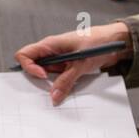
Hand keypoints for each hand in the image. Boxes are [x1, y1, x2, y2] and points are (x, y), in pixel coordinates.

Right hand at [13, 21, 131, 103]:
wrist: (113, 41)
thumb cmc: (97, 42)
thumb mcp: (81, 64)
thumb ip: (66, 81)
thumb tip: (54, 96)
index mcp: (50, 44)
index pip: (24, 54)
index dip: (29, 67)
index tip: (43, 77)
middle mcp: (51, 51)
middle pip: (33, 66)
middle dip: (39, 79)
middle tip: (51, 86)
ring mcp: (58, 59)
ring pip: (46, 73)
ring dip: (53, 82)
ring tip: (66, 84)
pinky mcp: (66, 65)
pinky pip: (57, 76)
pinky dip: (61, 83)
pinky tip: (70, 84)